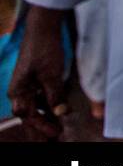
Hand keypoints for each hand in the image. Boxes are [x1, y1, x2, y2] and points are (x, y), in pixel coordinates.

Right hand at [8, 6, 68, 139]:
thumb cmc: (44, 49)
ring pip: (36, 106)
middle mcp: (20, 90)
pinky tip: (59, 110)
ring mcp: (27, 84)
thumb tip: (60, 113)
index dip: (42, 127)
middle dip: (41, 127)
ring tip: (58, 128)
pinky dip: (49, 105)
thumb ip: (55, 95)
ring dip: (46, 117)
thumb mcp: (51, 74)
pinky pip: (40, 96)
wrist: (43, 28)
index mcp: (18, 91)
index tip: (55, 133)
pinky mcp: (36, 78)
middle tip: (55, 137)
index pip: (28, 116)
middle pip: (29, 114)